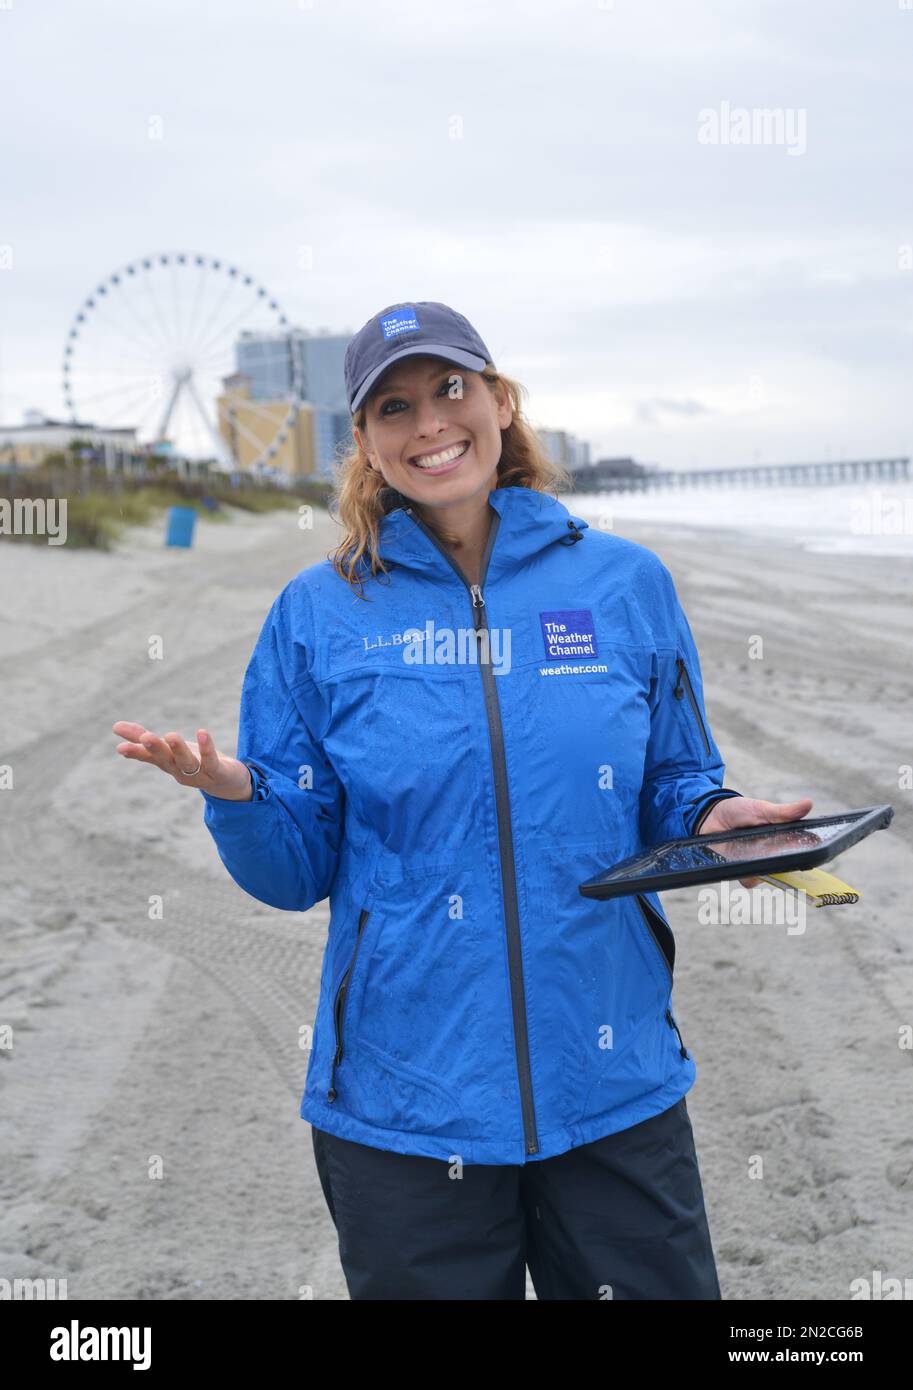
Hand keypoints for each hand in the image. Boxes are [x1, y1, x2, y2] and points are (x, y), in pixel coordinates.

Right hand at [111, 722, 252, 800]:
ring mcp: (199, 773)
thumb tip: (115, 726)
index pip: (149, 757)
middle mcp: (180, 770)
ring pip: (187, 762)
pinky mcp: (218, 772)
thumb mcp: (169, 749)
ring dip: (179, 749)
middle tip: (145, 737)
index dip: (135, 752)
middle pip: (166, 760)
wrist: (228, 784)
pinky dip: (207, 748)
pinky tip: (203, 733)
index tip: (120, 747)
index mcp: (167, 763)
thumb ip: (143, 738)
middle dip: (155, 749)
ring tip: (171, 735)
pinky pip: (211, 761)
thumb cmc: (194, 762)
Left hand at [698, 796, 813, 888]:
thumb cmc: (739, 811)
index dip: (807, 857)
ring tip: (757, 854)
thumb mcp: (762, 809)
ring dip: (765, 868)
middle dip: (787, 865)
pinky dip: (747, 873)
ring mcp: (756, 866)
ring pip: (767, 876)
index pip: (800, 855)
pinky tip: (742, 860)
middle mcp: (771, 858)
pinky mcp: (739, 872)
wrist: (709, 815)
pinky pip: (748, 880)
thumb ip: (784, 812)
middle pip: (786, 869)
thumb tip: (809, 803)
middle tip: (781, 854)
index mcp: (781, 842)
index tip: (815, 854)